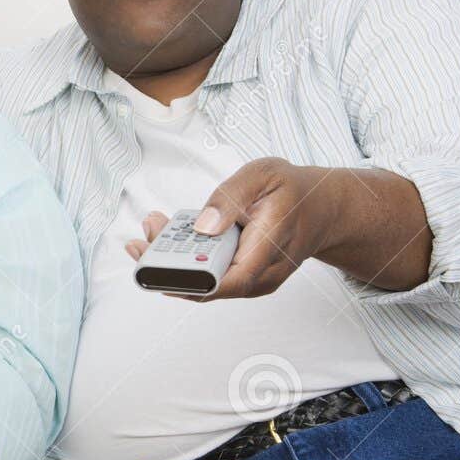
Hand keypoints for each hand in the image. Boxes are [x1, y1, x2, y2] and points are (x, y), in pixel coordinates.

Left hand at [125, 157, 338, 299]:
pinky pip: (208, 275)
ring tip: (150, 229)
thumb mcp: (264, 174)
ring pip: (204, 283)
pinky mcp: (241, 276)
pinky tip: (164, 236)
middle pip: (207, 285)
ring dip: (170, 261)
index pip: (228, 281)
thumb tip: (202, 226)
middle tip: (139, 241)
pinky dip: (183, 258)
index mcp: (269, 249)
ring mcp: (251, 281)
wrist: (321, 208)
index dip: (188, 282)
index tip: (155, 265)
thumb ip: (231, 196)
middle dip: (166, 266)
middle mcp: (260, 276)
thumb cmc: (294, 190)